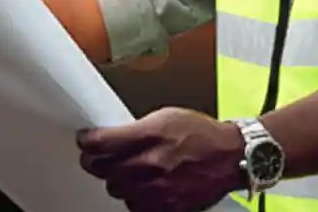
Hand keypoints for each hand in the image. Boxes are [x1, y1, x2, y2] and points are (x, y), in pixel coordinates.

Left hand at [77, 106, 245, 211]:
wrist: (231, 157)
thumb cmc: (202, 134)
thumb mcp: (168, 116)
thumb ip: (137, 128)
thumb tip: (111, 137)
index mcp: (150, 134)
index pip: (99, 142)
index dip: (87, 141)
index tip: (86, 141)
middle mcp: (150, 163)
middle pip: (100, 169)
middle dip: (98, 161)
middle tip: (103, 157)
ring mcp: (156, 188)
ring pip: (115, 189)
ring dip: (118, 180)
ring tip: (131, 172)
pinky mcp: (165, 207)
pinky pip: (134, 206)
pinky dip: (136, 197)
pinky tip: (145, 187)